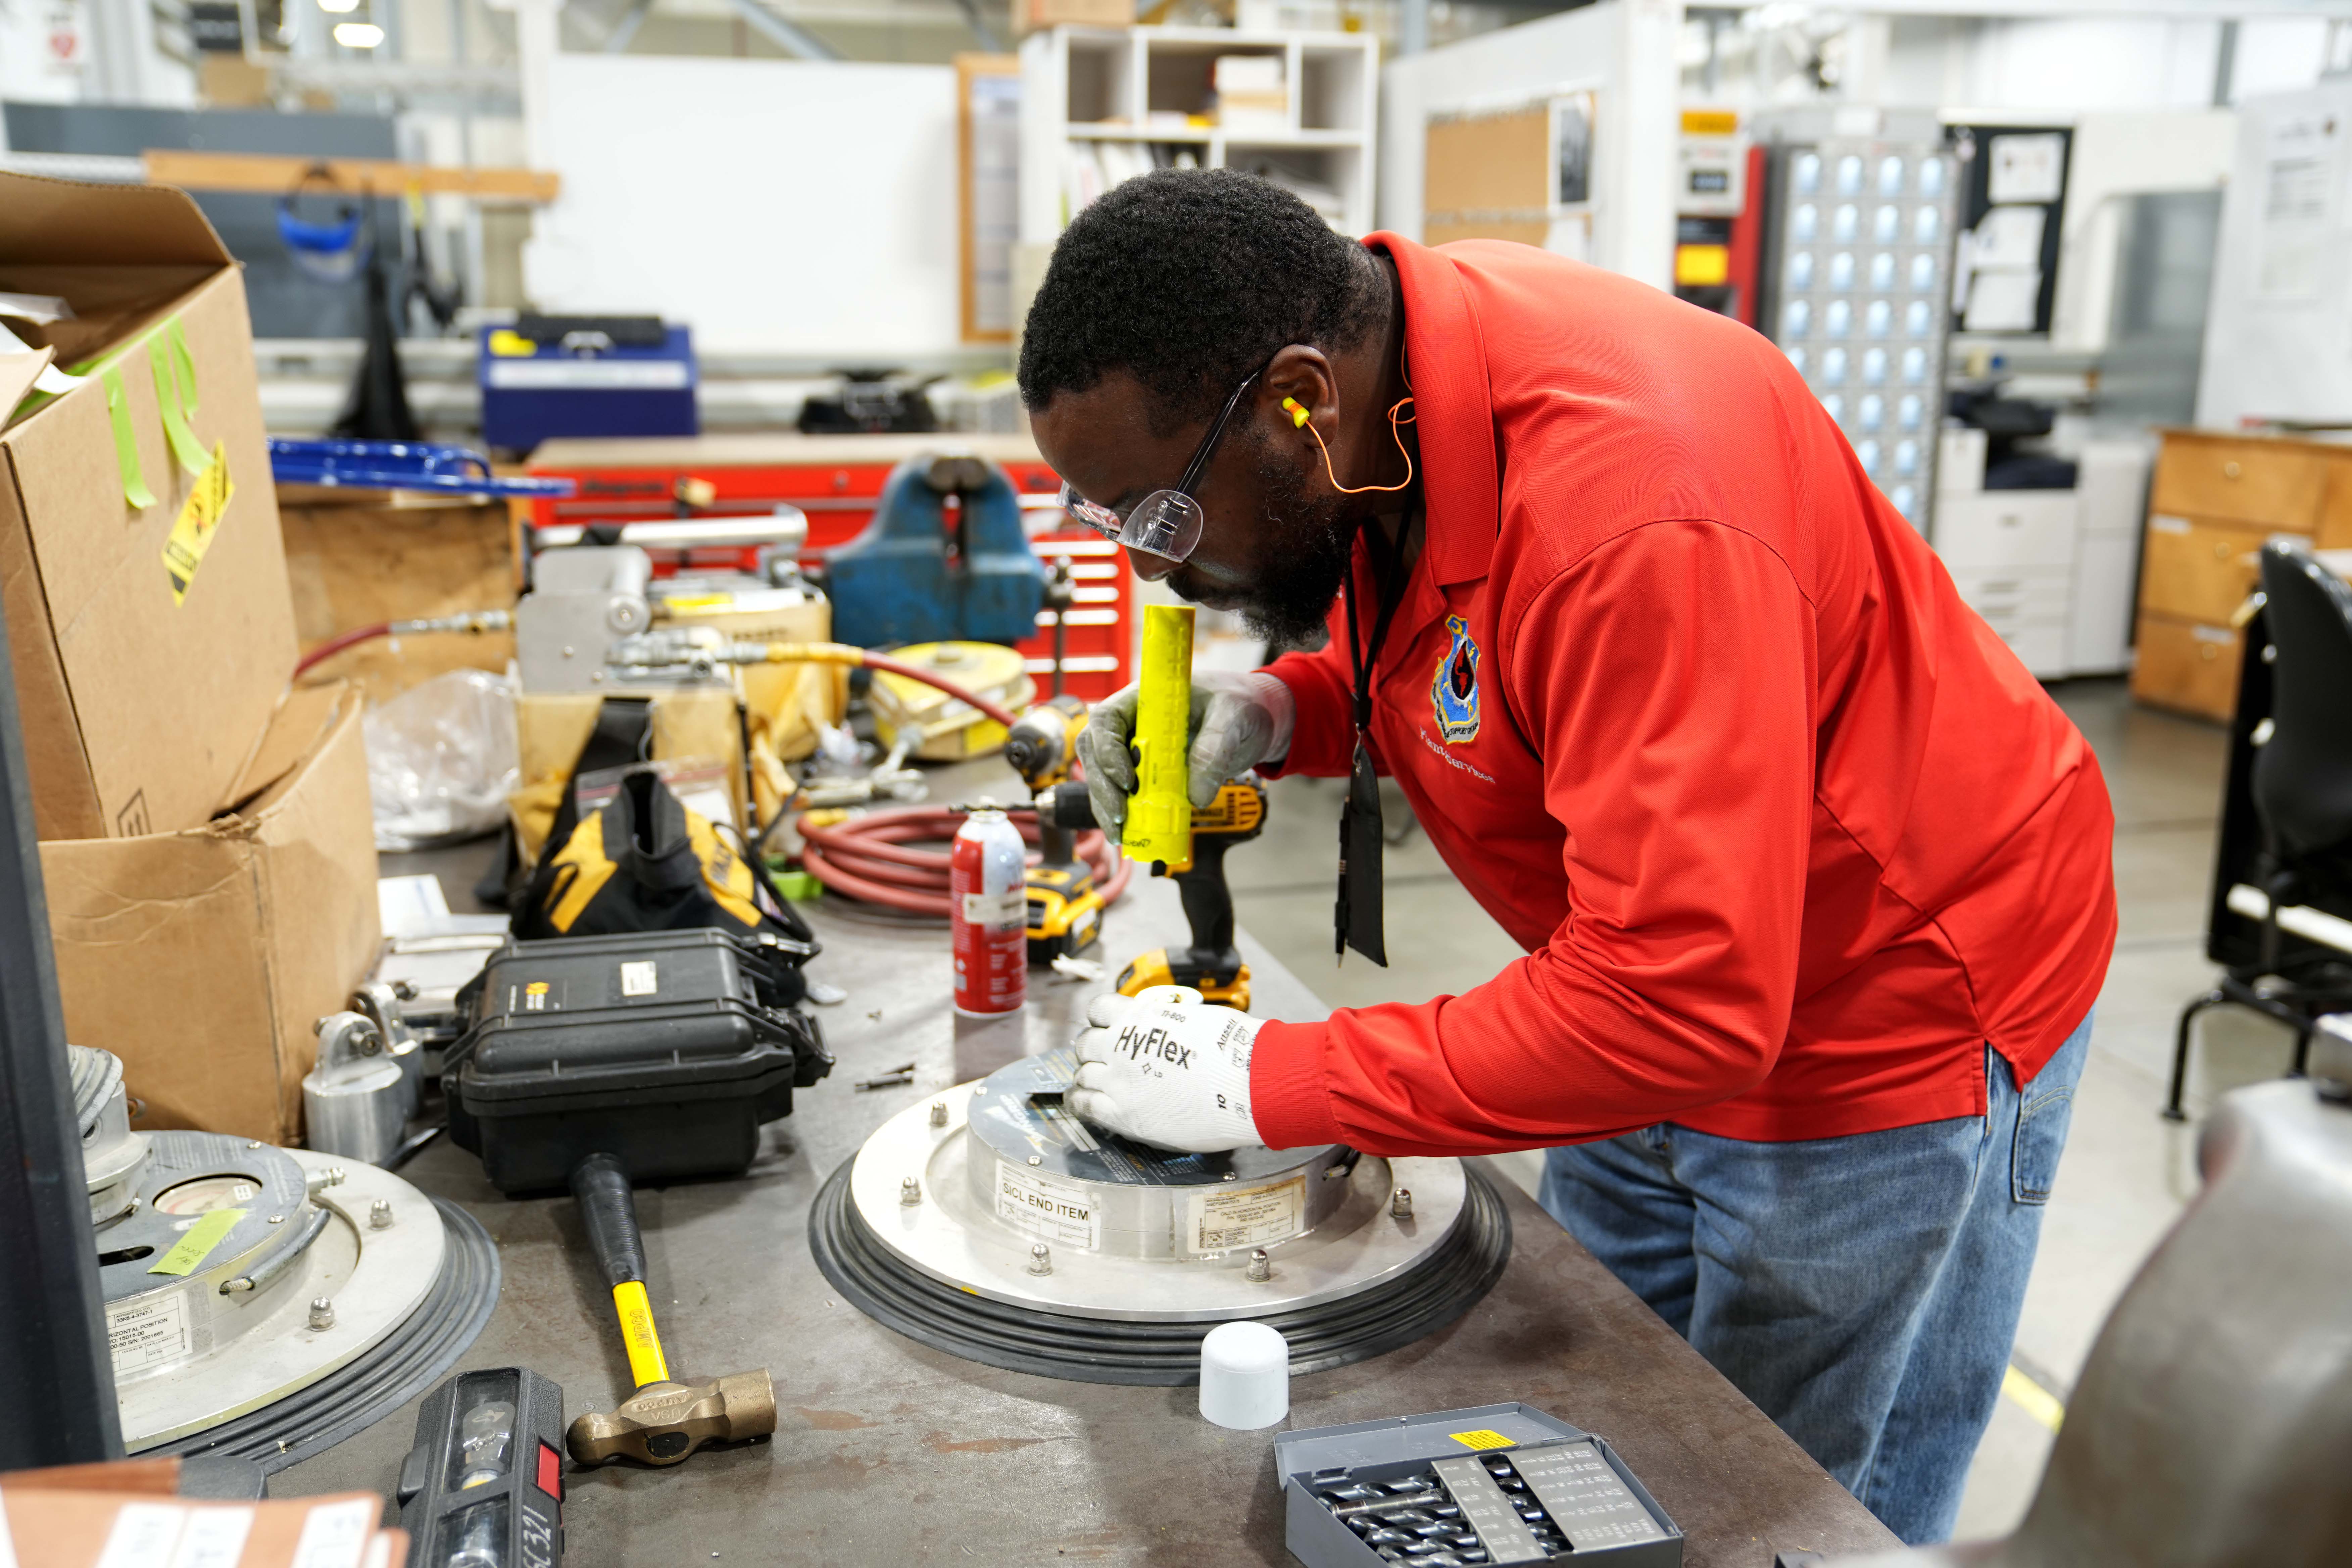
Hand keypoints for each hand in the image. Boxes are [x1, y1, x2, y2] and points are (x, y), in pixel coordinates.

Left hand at [1070, 992, 1267, 1152]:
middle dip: (1095, 1050)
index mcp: (1140, 1017)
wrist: (1248, 1083)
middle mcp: (1122, 1046)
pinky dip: (1080, 1102)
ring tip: (1099, 1086)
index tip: (1110, 1028)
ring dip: (1089, 1077)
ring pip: (1082, 1074)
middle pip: (1086, 1044)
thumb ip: (1170, 1023)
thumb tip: (1170, 1027)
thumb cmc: (1234, 1049)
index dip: (1103, 1020)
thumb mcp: (1196, 1018)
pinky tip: (1083, 1103)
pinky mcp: (1124, 1113)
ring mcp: (1119, 1080)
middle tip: (1109, 1061)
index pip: (1099, 1009)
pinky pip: (1084, 1104)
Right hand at [1075, 671, 1295, 837]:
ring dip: (1106, 806)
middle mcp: (1133, 723)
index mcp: (1146, 699)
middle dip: (1102, 787)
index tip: (1128, 781)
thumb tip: (1196, 798)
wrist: (1254, 720)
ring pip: (1103, 776)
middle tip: (1119, 817)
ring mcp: (1136, 749)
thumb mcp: (1234, 718)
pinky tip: (1127, 835)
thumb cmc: (1241, 706)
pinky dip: (1123, 814)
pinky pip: (1124, 793)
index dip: (1107, 751)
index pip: (1107, 719)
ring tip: (1119, 835)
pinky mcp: (1147, 773)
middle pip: (1095, 752)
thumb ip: (1214, 751)